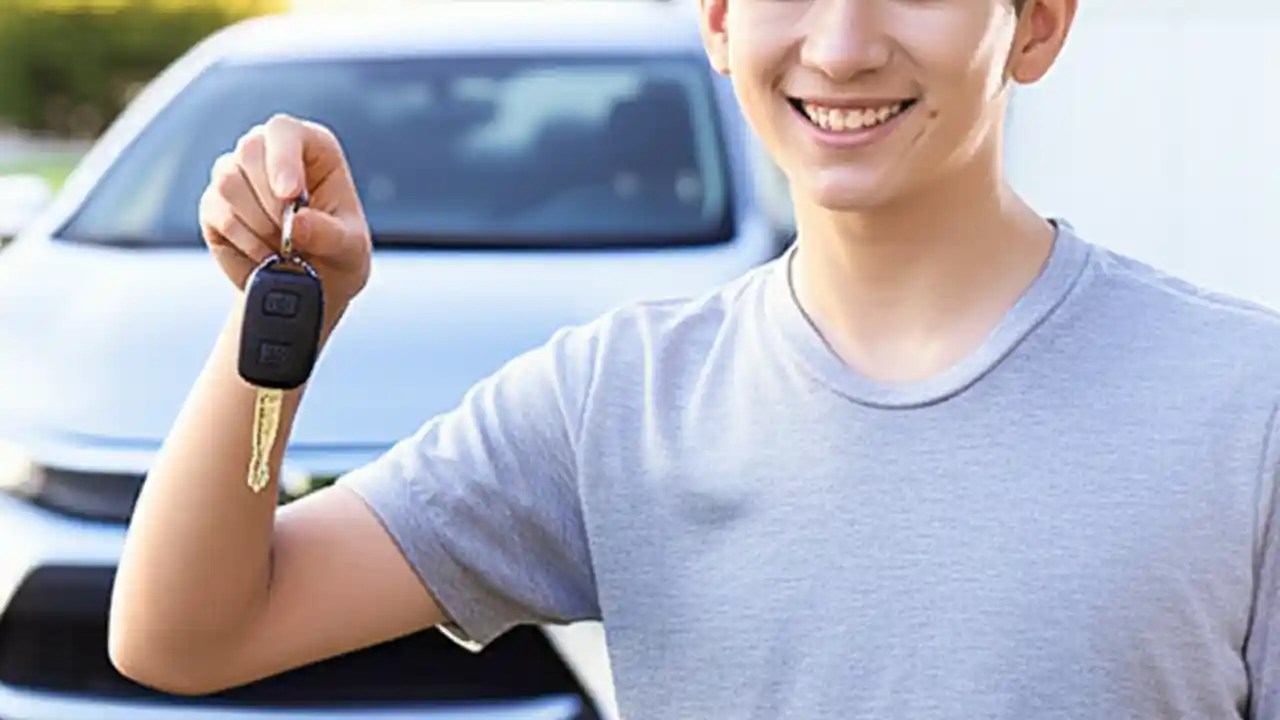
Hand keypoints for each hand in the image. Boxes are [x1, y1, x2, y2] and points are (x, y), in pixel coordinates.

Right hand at [200, 114, 371, 309]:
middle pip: (249, 151)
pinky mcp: (214, 204)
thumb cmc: (339, 252)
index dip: (282, 158)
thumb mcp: (349, 248)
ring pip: (228, 182)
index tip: (290, 195)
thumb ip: (328, 233)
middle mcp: (269, 151)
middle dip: (271, 202)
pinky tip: (267, 255)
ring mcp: (236, 175)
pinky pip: (218, 213)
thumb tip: (296, 222)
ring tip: (285, 249)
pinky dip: (245, 241)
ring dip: (259, 224)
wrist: (311, 283)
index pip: (284, 130)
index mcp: (310, 147)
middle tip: (293, 237)